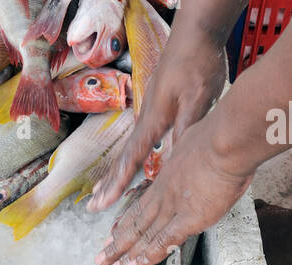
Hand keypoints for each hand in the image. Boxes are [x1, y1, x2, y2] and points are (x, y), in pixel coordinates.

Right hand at [88, 31, 226, 212]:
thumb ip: (184, 130)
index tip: (103, 203)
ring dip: (115, 171)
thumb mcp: (197, 99)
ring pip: (129, 148)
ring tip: (103, 189)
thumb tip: (173, 161)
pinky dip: (129, 156)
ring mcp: (150, 110)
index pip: (131, 158)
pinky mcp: (158, 104)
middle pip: (123, 156)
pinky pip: (139, 138)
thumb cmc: (197, 62)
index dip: (117, 183)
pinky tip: (130, 161)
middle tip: (93, 205)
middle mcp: (146, 116)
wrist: (198, 32)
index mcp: (154, 119)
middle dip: (108, 183)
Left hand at [94, 118, 254, 264]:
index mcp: (166, 177)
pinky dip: (148, 257)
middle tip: (102, 258)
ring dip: (126, 255)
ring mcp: (173, 208)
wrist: (228, 139)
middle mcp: (164, 195)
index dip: (126, 222)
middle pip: (136, 223)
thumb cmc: (220, 137)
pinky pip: (163, 242)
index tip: (112, 234)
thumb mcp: (193, 140)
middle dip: (118, 243)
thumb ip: (188, 154)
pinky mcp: (187, 219)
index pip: (141, 205)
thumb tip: (191, 152)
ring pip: (143, 235)